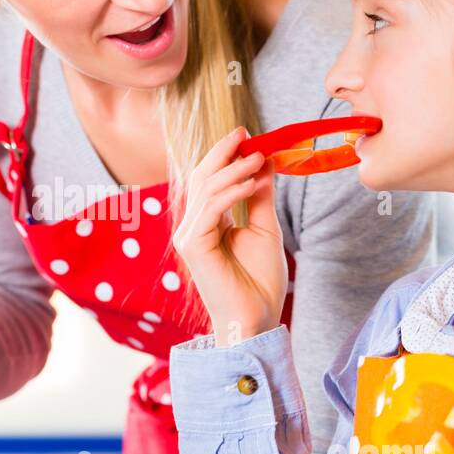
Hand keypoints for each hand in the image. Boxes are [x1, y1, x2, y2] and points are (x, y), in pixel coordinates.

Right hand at [172, 126, 286, 345]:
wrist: (256, 319)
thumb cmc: (259, 282)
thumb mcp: (264, 229)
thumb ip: (258, 197)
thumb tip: (263, 162)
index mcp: (206, 223)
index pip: (209, 180)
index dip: (224, 156)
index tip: (246, 136)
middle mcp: (192, 227)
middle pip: (201, 178)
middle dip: (223, 153)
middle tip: (246, 135)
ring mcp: (189, 236)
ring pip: (205, 189)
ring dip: (234, 169)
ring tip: (259, 157)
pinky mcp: (194, 246)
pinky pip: (211, 208)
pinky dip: (232, 191)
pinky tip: (252, 182)